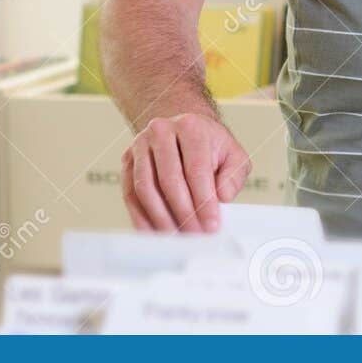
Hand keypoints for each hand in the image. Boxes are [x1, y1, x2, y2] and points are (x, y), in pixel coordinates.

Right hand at [121, 111, 251, 233]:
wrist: (183, 130)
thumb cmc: (208, 145)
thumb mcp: (232, 154)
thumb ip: (234, 175)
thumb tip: (223, 196)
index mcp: (190, 127)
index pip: (196, 169)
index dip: (204, 201)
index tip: (212, 224)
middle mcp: (161, 131)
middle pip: (169, 179)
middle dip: (184, 213)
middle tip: (196, 234)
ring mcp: (140, 145)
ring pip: (146, 188)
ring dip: (161, 218)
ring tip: (178, 235)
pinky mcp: (127, 161)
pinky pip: (130, 194)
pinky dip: (141, 217)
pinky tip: (155, 232)